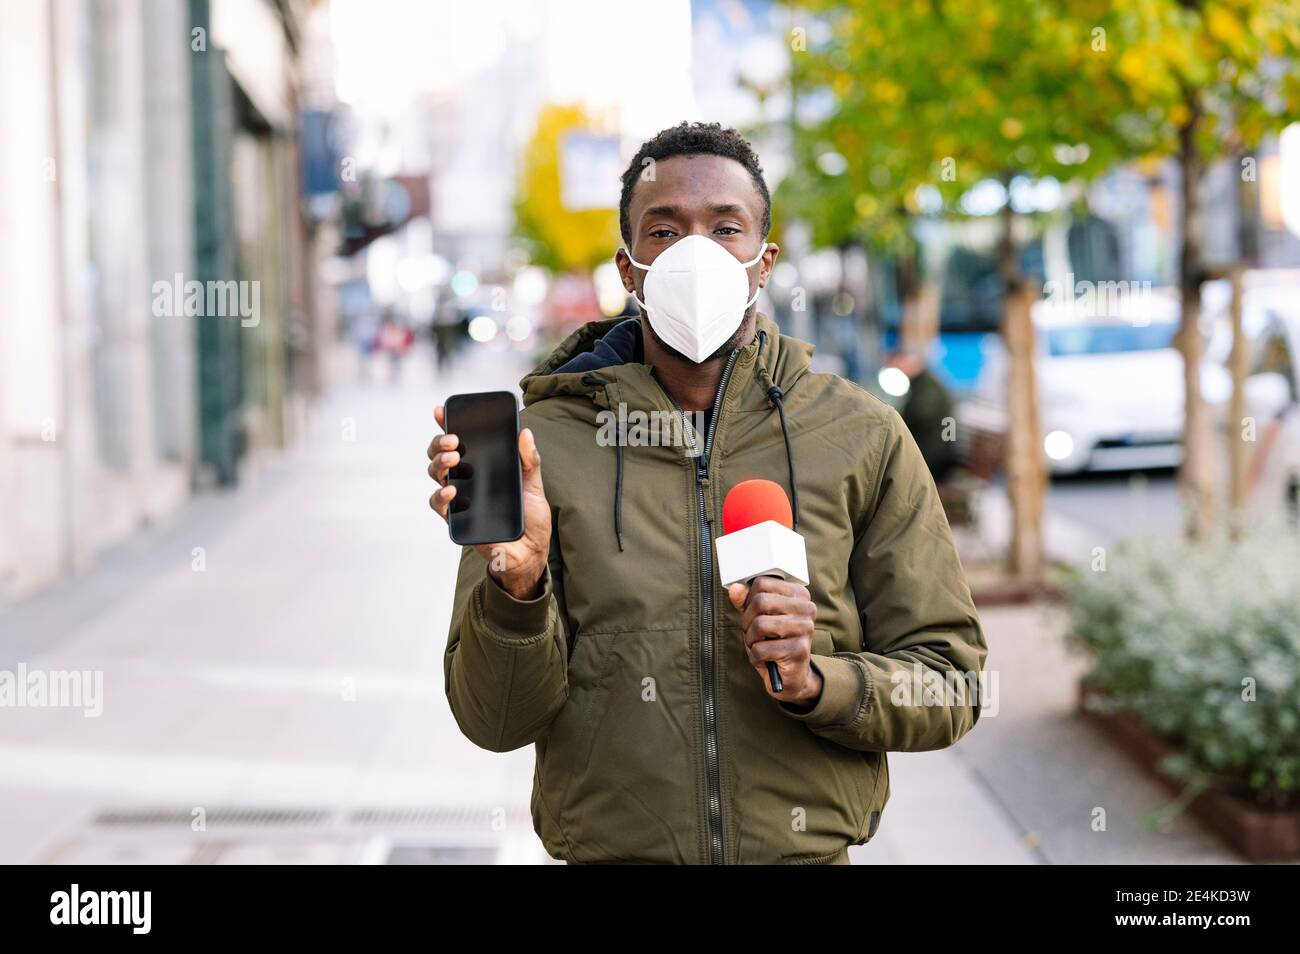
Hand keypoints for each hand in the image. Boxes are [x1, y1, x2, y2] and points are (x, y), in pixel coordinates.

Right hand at [428, 404, 551, 599]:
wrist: (530, 551)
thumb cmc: (531, 517)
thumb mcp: (533, 484)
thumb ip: (529, 459)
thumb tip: (525, 432)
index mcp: (482, 465)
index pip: (459, 441)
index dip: (446, 424)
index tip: (441, 410)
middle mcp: (466, 478)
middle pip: (440, 455)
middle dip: (440, 443)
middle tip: (453, 441)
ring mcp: (459, 498)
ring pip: (435, 475)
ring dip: (439, 464)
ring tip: (453, 460)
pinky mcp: (456, 519)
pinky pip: (439, 504)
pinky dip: (441, 495)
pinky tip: (452, 490)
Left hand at [726, 577, 821, 705]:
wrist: (791, 676)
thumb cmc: (774, 643)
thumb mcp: (757, 618)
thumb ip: (746, 601)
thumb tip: (735, 589)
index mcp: (799, 594)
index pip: (762, 583)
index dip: (749, 601)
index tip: (755, 615)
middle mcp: (806, 608)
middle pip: (760, 602)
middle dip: (747, 622)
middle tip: (754, 634)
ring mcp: (805, 629)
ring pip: (760, 625)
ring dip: (751, 641)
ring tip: (760, 646)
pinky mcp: (799, 650)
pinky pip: (761, 649)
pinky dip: (755, 657)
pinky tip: (766, 659)